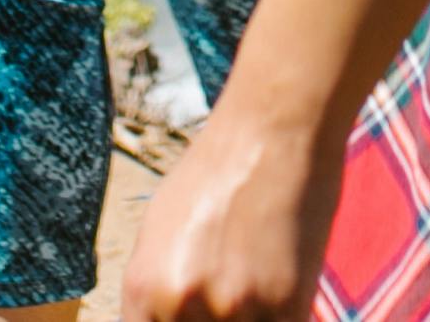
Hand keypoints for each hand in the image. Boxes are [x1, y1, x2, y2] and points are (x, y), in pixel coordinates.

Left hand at [118, 105, 340, 320]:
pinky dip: (283, 315)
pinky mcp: (286, 303)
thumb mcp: (160, 231)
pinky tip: (285, 283)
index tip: (198, 315)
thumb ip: (157, 289)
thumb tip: (160, 320)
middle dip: (215, 321)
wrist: (274, 127)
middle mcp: (180, 303)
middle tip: (232, 288)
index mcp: (143, 287)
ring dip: (252, 317)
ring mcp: (234, 307)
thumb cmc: (217, 171)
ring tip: (258, 274)